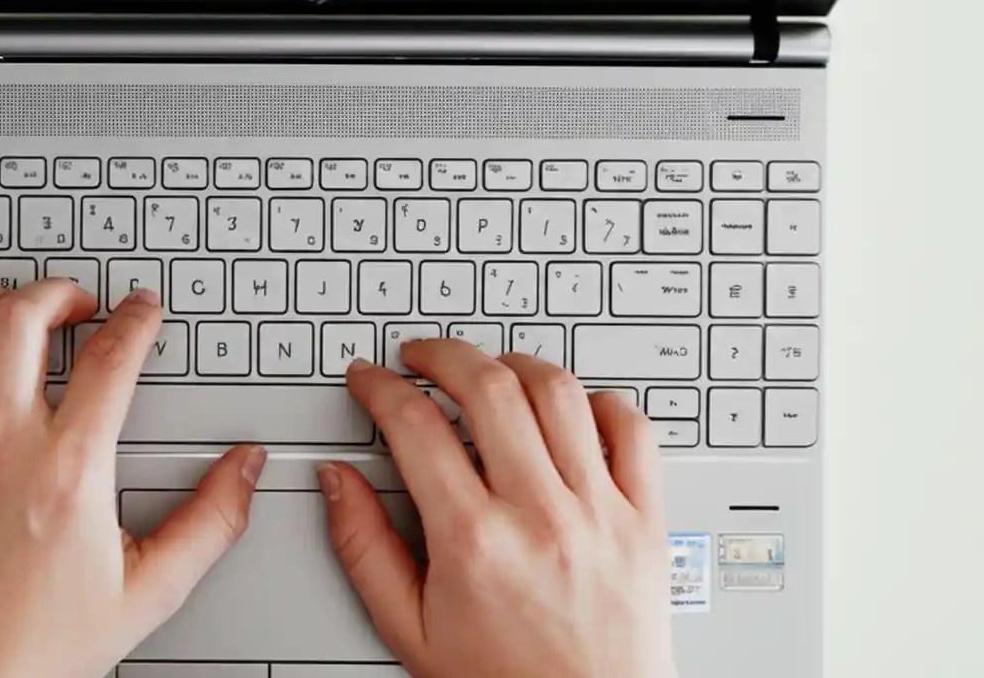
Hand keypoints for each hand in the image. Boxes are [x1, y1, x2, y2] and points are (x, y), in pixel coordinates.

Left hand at [0, 263, 265, 677]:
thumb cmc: (41, 644)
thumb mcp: (151, 588)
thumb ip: (211, 521)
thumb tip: (246, 469)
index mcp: (69, 471)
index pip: (111, 361)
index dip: (136, 321)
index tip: (142, 311)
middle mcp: (1, 447)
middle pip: (25, 322)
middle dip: (60, 294)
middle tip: (79, 304)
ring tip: (11, 300)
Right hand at [319, 341, 674, 677]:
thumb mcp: (410, 628)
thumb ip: (365, 547)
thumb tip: (338, 482)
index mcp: (474, 543)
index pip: (415, 426)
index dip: (380, 387)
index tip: (370, 380)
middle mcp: (540, 515)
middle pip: (488, 387)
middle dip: (442, 354)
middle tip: (421, 357)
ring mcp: (600, 510)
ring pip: (559, 392)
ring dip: (515, 364)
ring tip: (490, 372)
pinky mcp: (644, 516)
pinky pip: (633, 429)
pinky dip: (600, 402)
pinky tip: (571, 410)